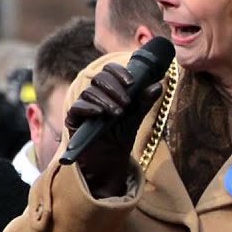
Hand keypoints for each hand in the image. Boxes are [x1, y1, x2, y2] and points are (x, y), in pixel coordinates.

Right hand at [65, 61, 162, 196]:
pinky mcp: (73, 118)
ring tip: (118, 113)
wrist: (109, 160)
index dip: (119, 72)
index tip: (132, 82)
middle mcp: (95, 94)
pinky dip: (89, 108)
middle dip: (115, 88)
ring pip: (89, 91)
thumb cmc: (121, 136)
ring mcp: (83, 105)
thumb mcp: (135, 118)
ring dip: (105, 100)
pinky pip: (77, 107)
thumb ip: (144, 102)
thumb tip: (158, 84)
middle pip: (100, 78)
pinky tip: (100, 114)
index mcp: (109, 89)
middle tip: (127, 103)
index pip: (110, 70)